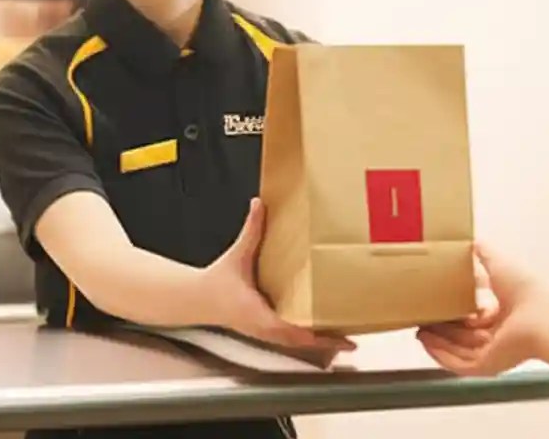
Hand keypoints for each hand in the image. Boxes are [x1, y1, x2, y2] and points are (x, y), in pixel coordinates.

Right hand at [201, 198, 356, 353]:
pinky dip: (307, 338)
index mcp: (259, 314)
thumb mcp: (238, 255)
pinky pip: (289, 339)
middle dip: (327, 343)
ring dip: (319, 343)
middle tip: (351, 342)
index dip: (317, 336)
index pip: (292, 331)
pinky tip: (321, 332)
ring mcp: (264, 333)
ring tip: (343, 339)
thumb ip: (251, 229)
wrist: (197, 299)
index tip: (338, 338)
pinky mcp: (264, 332)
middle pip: (302, 343)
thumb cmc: (216, 281)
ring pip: (296, 344)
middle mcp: (264, 329)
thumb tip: (259, 204)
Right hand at [417, 242, 548, 377]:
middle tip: (421, 319)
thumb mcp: (498, 262)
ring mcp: (493, 353)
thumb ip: (482, 253)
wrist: (543, 317)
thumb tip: (469, 241)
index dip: (456, 310)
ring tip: (418, 330)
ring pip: (458, 350)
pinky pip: (458, 364)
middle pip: (464, 335)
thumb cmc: (526, 289)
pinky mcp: (488, 366)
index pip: (476, 316)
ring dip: (438, 342)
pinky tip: (426, 342)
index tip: (436, 304)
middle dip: (442, 328)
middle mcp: (499, 336)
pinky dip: (441, 354)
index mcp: (506, 314)